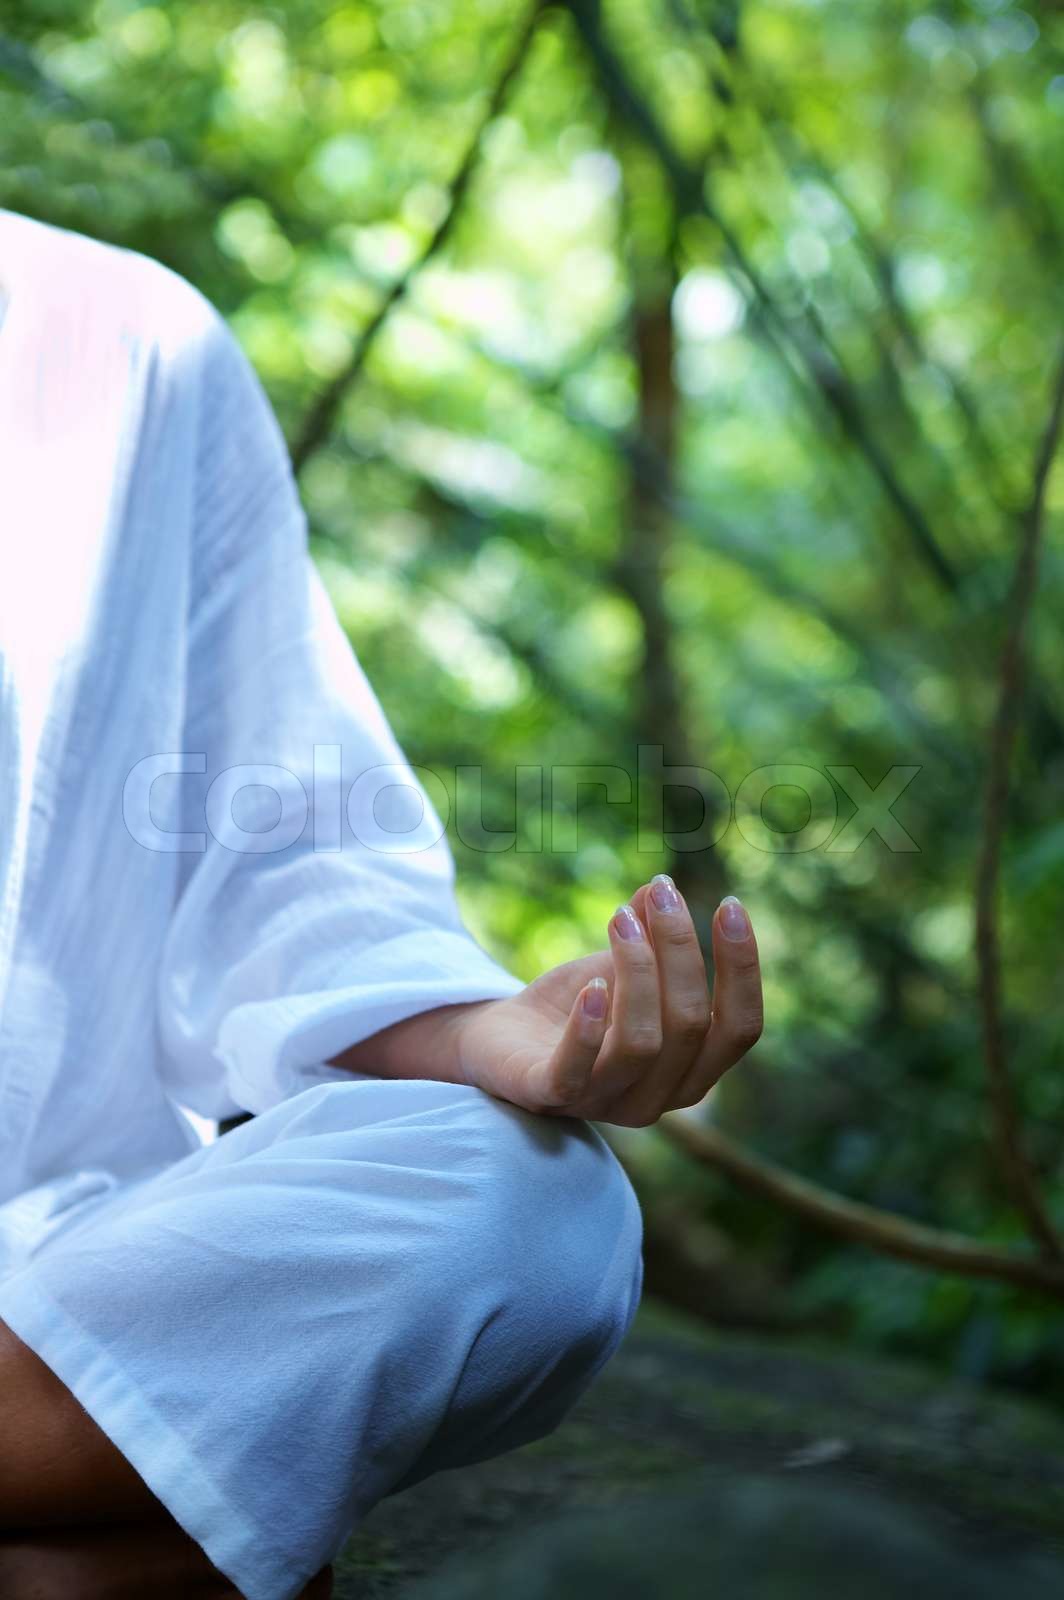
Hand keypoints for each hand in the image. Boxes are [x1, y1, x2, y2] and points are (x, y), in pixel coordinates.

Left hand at [448, 878, 762, 1126]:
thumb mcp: (620, 966)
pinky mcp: (548, 1099)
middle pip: (690, 1025)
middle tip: (659, 893)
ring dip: (637, 970)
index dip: (742, 968)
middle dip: (679, 948)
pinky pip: (574, 1072)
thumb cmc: (577, 1004)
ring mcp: (603, 1104)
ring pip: (642, 1044)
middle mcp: (657, 1099)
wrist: (500, 1037)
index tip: (729, 905)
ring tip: (619, 919)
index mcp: (691, 1072)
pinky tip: (590, 986)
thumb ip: (650, 937)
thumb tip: (661, 888)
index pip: (740, 1030)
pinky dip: (587, 1028)